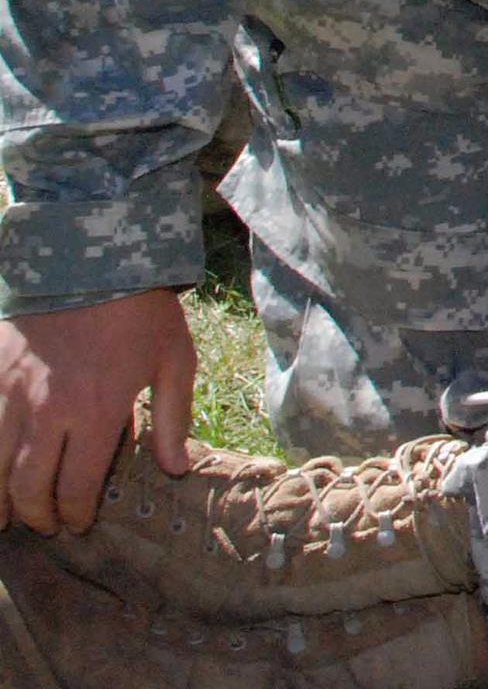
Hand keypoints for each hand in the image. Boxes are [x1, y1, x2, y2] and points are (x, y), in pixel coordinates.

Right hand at [0, 290, 196, 533]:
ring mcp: (12, 392)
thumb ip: (173, 419)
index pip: (76, 486)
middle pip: (29, 485)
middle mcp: (48, 410)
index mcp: (97, 411)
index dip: (75, 513)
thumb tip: (174, 469)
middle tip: (46, 526)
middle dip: (37, 515)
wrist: (92, 257)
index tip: (80, 523)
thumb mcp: (175, 360)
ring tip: (7, 517)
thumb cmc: (142, 312)